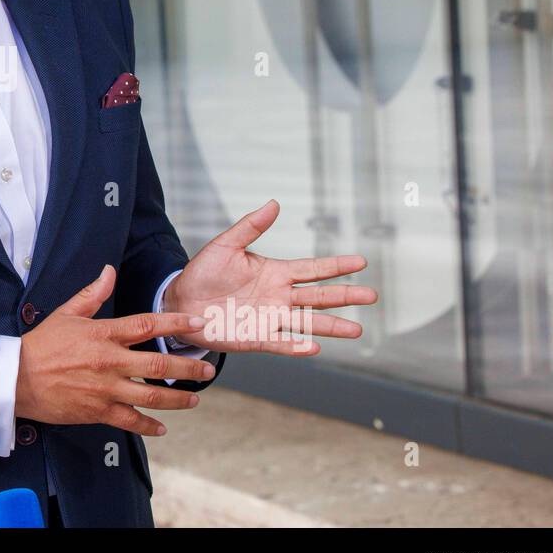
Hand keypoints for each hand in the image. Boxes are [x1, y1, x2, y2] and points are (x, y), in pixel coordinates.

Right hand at [14, 265, 210, 436]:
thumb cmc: (41, 344)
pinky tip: (161, 427)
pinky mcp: (97, 412)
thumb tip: (109, 271)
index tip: (197, 324)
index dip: (174, 323)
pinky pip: (129, 420)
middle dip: (187, 368)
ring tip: (194, 399)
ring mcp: (105, 389)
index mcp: (103, 334)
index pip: (146, 325)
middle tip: (207, 371)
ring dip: (177, 399)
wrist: (16, 378)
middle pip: (158, 363)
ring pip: (150, 395)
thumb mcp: (66, 313)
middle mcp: (109, 361)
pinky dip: (148, 426)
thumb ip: (92, 294)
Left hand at [163, 199, 376, 354]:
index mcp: (275, 273)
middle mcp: (279, 297)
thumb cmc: (204, 272)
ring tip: (356, 330)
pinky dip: (295, 346)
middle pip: (318, 297)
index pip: (312, 269)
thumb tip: (274, 203)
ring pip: (307, 323)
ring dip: (331, 326)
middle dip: (344, 296)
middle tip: (371, 295)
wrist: (181, 301)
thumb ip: (250, 227)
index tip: (361, 262)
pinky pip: (279, 343)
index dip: (335, 266)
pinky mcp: (255, 338)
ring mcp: (270, 319)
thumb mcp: (226, 245)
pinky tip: (314, 348)